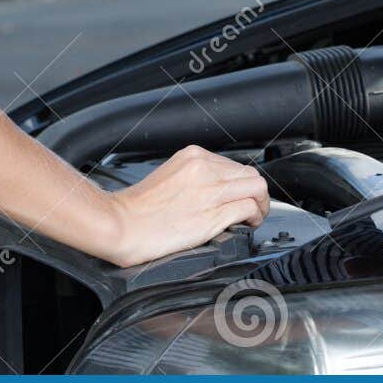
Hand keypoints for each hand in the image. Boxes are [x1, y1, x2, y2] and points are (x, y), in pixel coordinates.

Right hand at [99, 144, 270, 267]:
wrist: (121, 224)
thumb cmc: (138, 208)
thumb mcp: (170, 175)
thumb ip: (195, 177)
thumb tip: (216, 189)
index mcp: (193, 157)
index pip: (234, 165)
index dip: (241, 184)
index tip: (238, 197)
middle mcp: (204, 168)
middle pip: (250, 175)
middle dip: (257, 194)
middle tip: (252, 210)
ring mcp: (209, 191)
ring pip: (257, 189)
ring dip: (261, 205)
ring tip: (253, 218)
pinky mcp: (212, 214)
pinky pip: (249, 208)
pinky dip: (254, 217)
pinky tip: (246, 225)